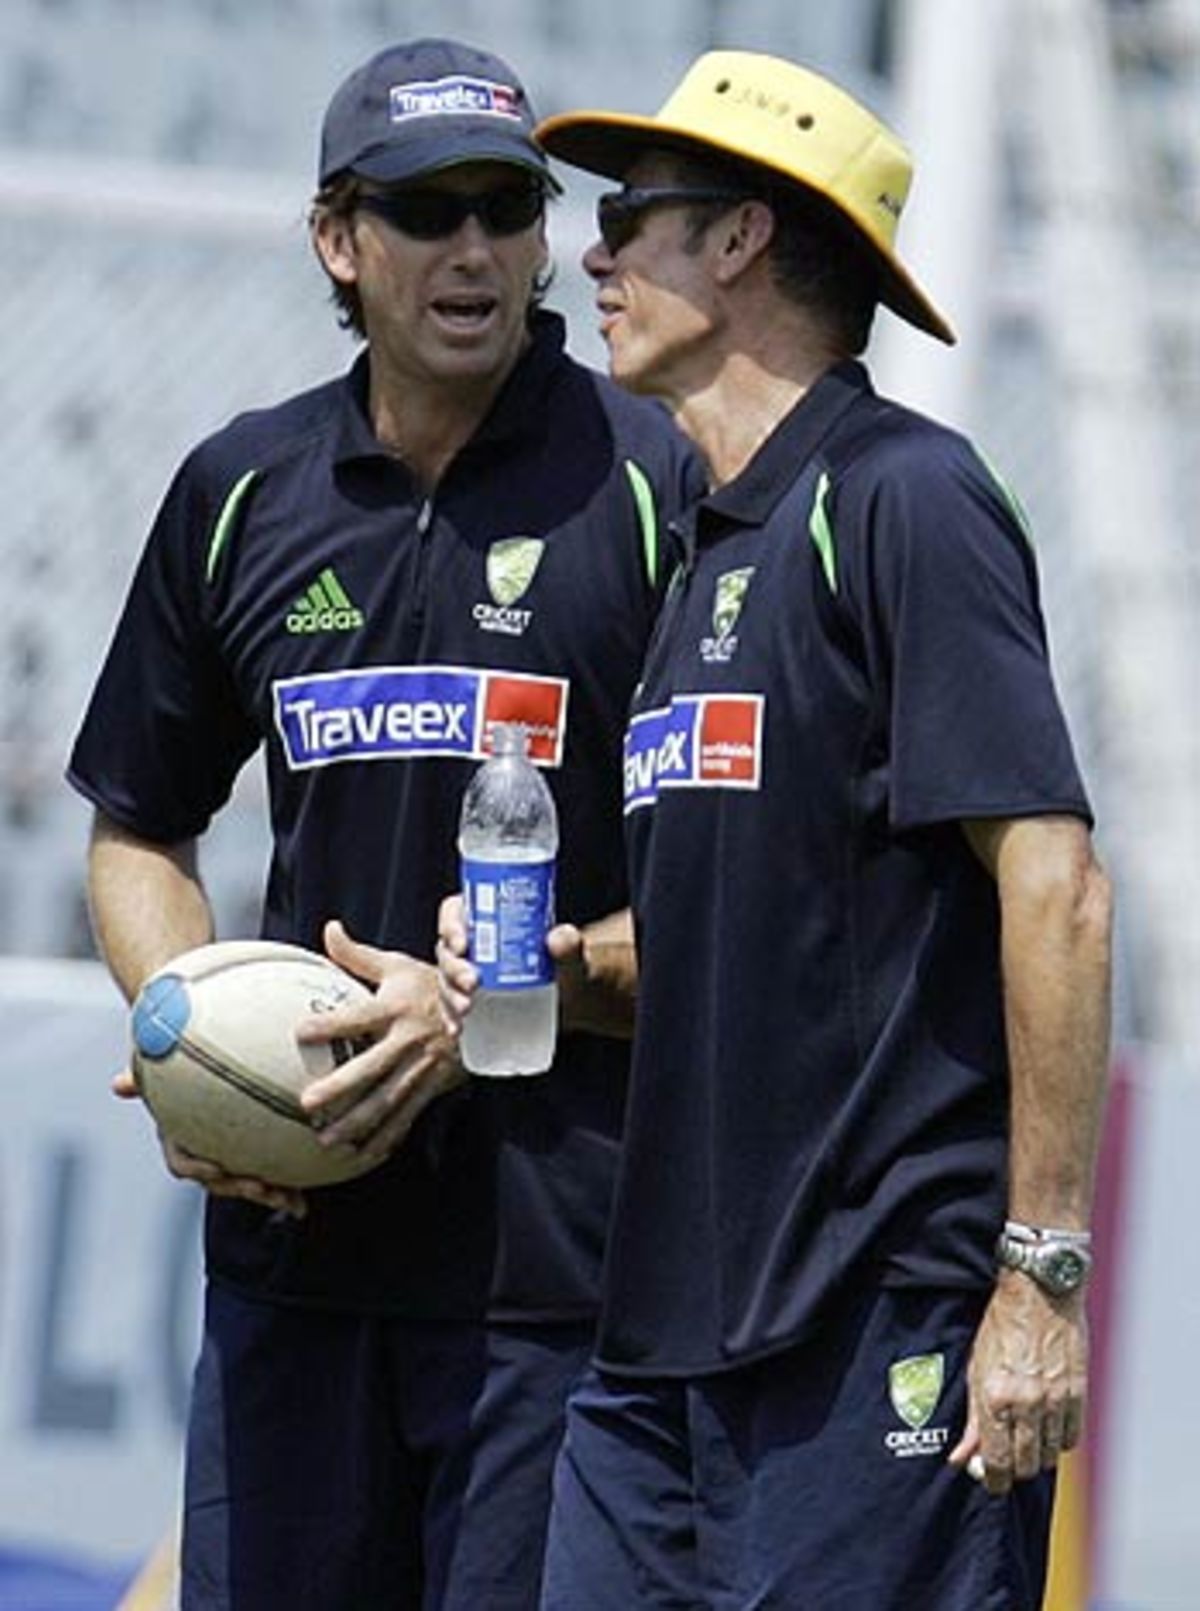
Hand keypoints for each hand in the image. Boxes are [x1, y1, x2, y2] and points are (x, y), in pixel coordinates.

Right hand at [112, 1067, 305, 1216]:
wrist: (221, 1071)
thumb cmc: (189, 1069)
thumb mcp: (171, 1068)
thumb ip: (147, 1076)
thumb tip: (116, 1084)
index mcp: (183, 1139)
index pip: (182, 1160)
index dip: (197, 1167)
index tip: (215, 1166)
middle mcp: (207, 1154)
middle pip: (220, 1180)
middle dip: (241, 1187)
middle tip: (262, 1187)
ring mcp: (233, 1161)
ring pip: (249, 1185)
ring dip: (270, 1195)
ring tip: (292, 1201)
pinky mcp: (260, 1161)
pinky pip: (274, 1179)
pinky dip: (289, 1190)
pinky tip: (307, 1200)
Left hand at [297, 919, 463, 1157]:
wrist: (484, 1008)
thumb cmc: (430, 983)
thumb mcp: (398, 964)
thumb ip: (358, 954)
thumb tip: (329, 929)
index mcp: (396, 1008)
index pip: (359, 1017)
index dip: (332, 1024)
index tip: (301, 1031)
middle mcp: (408, 1040)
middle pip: (370, 1067)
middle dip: (340, 1087)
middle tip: (308, 1103)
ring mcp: (421, 1067)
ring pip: (387, 1099)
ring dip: (357, 1122)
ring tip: (327, 1139)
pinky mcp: (432, 1086)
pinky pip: (408, 1116)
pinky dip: (387, 1137)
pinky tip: (364, 1154)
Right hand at [435, 894, 585, 1039]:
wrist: (571, 1001)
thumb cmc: (568, 967)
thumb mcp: (570, 955)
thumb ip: (569, 945)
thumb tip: (559, 938)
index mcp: (487, 918)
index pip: (455, 912)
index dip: (450, 925)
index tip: (462, 945)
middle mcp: (471, 944)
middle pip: (447, 950)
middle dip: (453, 967)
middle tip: (472, 983)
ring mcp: (467, 974)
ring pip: (445, 980)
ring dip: (449, 994)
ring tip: (466, 1009)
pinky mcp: (469, 1001)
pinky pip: (449, 1008)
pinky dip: (450, 1018)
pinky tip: (457, 1030)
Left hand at [947, 1270, 1087, 1493]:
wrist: (1039, 1291)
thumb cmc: (1001, 1325)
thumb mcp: (976, 1368)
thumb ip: (971, 1419)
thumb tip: (961, 1459)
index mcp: (995, 1397)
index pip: (997, 1461)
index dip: (993, 1479)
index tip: (991, 1479)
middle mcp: (1027, 1403)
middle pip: (1025, 1465)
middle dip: (1014, 1468)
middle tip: (1007, 1457)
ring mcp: (1056, 1400)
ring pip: (1049, 1456)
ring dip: (1036, 1454)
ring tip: (1025, 1437)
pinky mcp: (1078, 1394)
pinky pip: (1071, 1438)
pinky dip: (1058, 1440)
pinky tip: (1046, 1426)